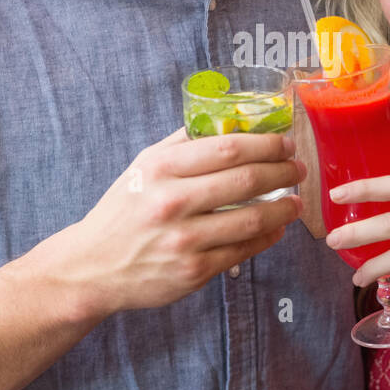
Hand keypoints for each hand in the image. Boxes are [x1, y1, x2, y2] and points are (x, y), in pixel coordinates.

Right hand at [67, 127, 305, 315]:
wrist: (92, 267)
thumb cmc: (123, 211)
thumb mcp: (143, 167)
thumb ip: (181, 144)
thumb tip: (227, 119)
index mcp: (161, 169)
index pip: (229, 148)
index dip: (267, 144)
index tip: (285, 143)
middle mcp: (172, 202)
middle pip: (246, 180)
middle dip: (283, 171)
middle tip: (297, 169)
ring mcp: (184, 239)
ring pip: (252, 219)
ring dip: (283, 208)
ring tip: (295, 201)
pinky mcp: (193, 270)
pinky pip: (243, 250)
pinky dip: (266, 237)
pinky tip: (275, 228)